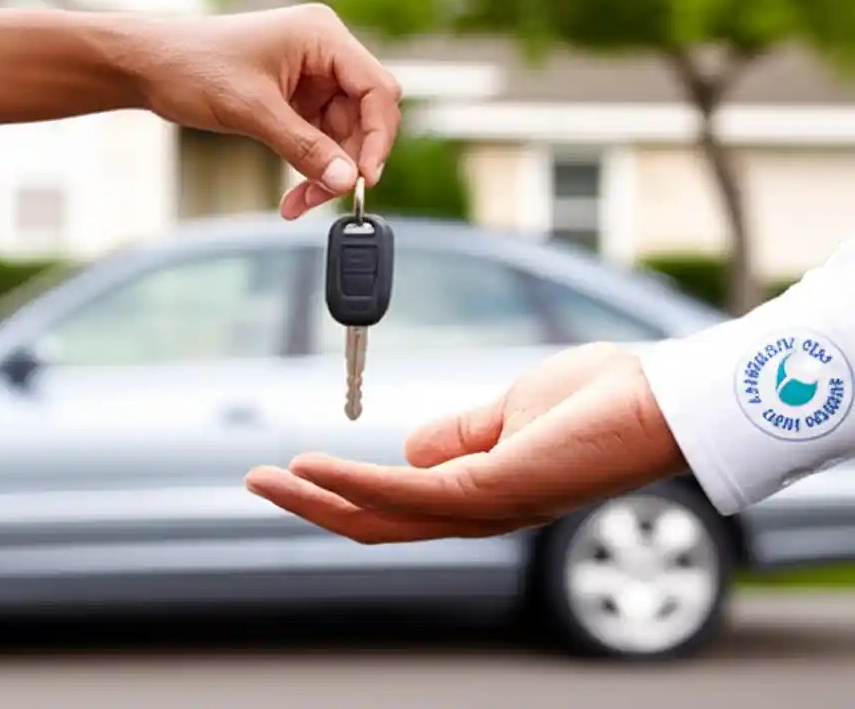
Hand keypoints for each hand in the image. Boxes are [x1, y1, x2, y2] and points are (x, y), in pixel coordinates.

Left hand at [127, 5, 402, 219]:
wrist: (149, 67)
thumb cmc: (193, 68)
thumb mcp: (252, 112)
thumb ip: (304, 147)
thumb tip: (346, 180)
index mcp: (321, 36)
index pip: (375, 88)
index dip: (378, 137)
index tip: (363, 178)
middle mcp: (323, 52)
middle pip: (363, 115)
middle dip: (347, 161)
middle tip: (327, 197)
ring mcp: (310, 76)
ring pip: (341, 134)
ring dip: (326, 172)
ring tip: (299, 204)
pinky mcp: (294, 98)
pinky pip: (317, 138)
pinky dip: (309, 167)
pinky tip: (295, 195)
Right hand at [246, 343, 687, 542]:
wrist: (665, 399)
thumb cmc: (602, 399)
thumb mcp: (509, 410)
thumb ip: (458, 432)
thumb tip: (409, 448)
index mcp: (481, 492)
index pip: (397, 505)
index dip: (341, 493)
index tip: (297, 469)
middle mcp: (478, 512)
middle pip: (376, 523)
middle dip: (312, 507)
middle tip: (257, 482)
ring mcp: (484, 506)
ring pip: (380, 516)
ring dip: (315, 499)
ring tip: (265, 478)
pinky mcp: (492, 489)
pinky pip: (405, 490)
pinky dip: (351, 482)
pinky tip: (311, 467)